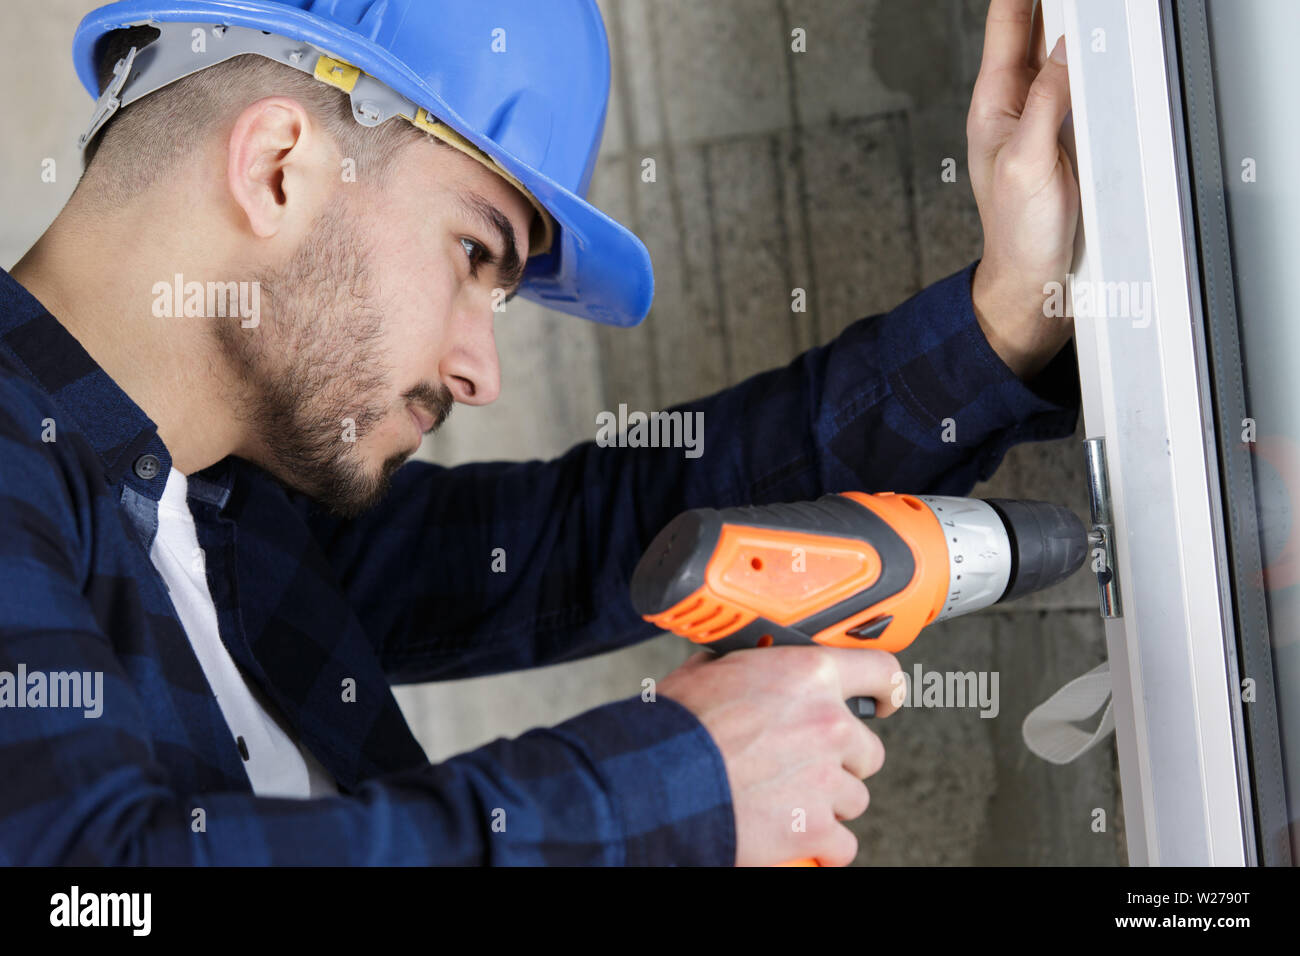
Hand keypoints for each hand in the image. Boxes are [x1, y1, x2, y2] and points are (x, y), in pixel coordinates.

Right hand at [659, 645, 901, 866]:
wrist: (658, 780)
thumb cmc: (678, 726)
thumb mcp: (711, 672)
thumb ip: (744, 667)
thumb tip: (741, 663)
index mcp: (808, 676)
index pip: (880, 670)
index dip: (887, 688)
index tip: (885, 699)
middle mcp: (828, 724)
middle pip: (868, 750)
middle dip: (841, 760)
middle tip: (805, 764)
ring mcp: (825, 780)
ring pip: (855, 799)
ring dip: (827, 802)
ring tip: (788, 799)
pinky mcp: (814, 828)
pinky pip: (842, 845)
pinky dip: (823, 846)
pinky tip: (797, 836)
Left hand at [967, 0, 1079, 379]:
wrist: (1035, 283)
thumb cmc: (1017, 235)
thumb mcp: (1028, 161)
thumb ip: (1047, 101)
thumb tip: (1067, 47)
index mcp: (994, 103)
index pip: (1007, 24)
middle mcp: (1018, 104)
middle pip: (1038, 29)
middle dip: (1057, 5)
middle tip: (1086, 2)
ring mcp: (1047, 119)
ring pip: (1066, 54)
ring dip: (1080, 29)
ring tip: (1096, 13)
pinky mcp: (1074, 138)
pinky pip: (1088, 86)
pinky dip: (1100, 64)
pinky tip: (1112, 51)